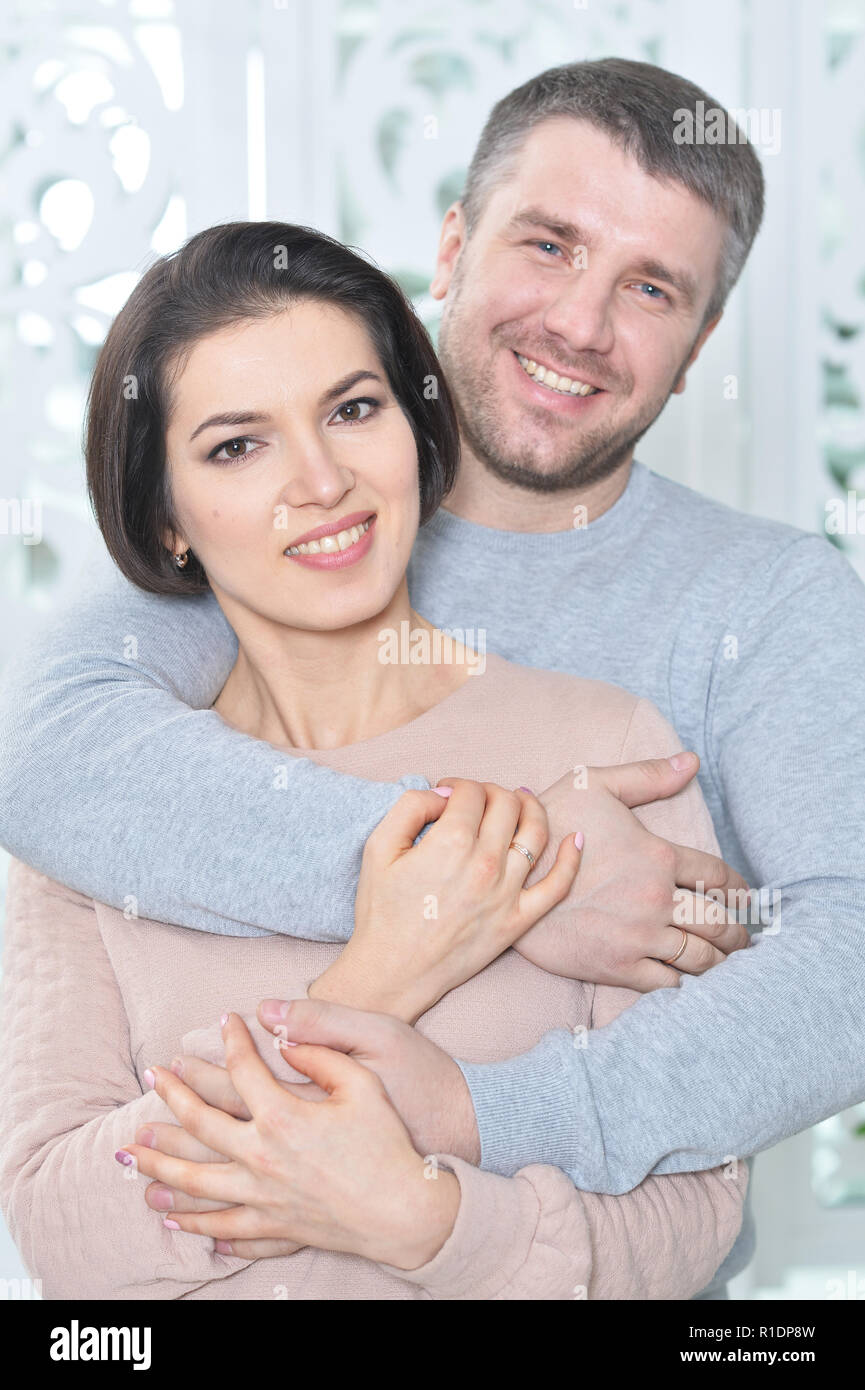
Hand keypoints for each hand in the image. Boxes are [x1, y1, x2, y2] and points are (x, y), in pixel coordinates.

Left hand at [119, 1014, 460, 1270]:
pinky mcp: (274, 1227)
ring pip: (196, 1182)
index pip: (241, 1068)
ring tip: (133, 1156)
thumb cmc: (388, 1144)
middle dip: (172, 1097)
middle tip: (151, 1077)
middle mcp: (261, 1158)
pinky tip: (176, 1220)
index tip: (223, 1020)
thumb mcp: (363, 1084)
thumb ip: (323, 1053)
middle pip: (200, 1124)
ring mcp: (263, 1197)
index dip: (229, 1039)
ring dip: (160, 1166)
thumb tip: (286, 1035)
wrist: (404, 1211)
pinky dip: (197, 1225)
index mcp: (282, 1116)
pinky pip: (225, 1227)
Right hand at [310, 780, 581, 1022]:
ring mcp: (507, 892)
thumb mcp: (378, 847)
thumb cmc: (381, 912)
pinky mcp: (519, 920)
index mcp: (450, 841)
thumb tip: (444, 794)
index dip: (458, 784)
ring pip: (536, 832)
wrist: (392, 972)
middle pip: (506, 803)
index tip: (447, 795)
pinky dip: (571, 858)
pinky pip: (558, 885)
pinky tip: (574, 839)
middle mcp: (485, 862)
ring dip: (531, 807)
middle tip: (477, 801)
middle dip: (491, 792)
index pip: (471, 791)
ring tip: (520, 802)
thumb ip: (411, 806)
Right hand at [516, 754, 750, 989]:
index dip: (739, 888)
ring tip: (728, 961)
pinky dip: (686, 984)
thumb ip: (647, 776)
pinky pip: (668, 983)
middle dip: (738, 932)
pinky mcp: (617, 966)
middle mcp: (657, 899)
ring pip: (700, 956)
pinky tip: (691, 981)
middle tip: (745, 937)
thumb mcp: (596, 784)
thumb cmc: (549, 822)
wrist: (504, 873)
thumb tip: (692, 760)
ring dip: (721, 961)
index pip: (718, 876)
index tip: (748, 897)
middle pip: (719, 922)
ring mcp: (639, 936)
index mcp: (658, 855)